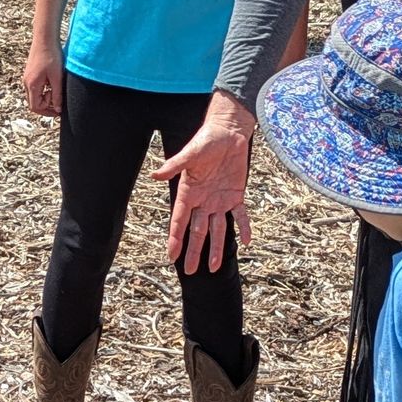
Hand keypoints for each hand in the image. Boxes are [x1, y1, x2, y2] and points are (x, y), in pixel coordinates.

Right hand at [23, 40, 63, 117]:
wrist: (45, 39)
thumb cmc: (52, 56)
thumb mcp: (57, 78)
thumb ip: (57, 95)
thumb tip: (58, 109)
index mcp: (32, 85)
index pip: (35, 107)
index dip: (47, 111)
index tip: (58, 108)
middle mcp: (27, 83)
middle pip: (33, 103)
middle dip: (46, 107)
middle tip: (59, 104)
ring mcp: (27, 78)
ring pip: (34, 96)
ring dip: (45, 99)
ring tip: (56, 93)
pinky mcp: (30, 74)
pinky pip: (35, 88)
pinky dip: (43, 91)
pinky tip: (52, 85)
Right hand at [153, 96, 251, 275]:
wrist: (228, 131)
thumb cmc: (207, 139)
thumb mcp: (190, 153)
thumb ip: (175, 165)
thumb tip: (155, 175)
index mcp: (189, 192)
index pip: (180, 220)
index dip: (175, 238)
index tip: (171, 256)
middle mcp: (203, 200)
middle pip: (197, 231)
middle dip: (194, 251)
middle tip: (190, 271)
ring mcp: (219, 199)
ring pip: (217, 229)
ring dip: (216, 248)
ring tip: (214, 268)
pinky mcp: (236, 195)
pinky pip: (240, 215)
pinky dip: (243, 227)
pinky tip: (246, 241)